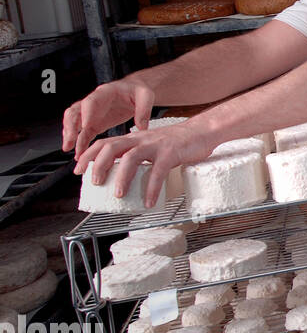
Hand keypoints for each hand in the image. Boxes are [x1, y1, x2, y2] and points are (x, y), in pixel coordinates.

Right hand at [62, 79, 155, 159]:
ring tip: (69, 149)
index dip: (86, 114)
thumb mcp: (146, 95)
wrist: (134, 91)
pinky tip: (79, 154)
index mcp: (105, 93)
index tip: (85, 126)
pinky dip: (80, 143)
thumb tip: (142, 127)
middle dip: (70, 126)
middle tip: (70, 141)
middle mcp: (93, 102)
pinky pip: (83, 133)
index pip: (90, 102)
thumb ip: (144, 110)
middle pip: (74, 112)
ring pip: (73, 123)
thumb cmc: (138, 91)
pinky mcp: (94, 123)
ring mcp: (92, 113)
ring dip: (70, 136)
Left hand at [74, 123, 215, 208]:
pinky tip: (149, 201)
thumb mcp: (152, 144)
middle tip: (95, 183)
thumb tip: (125, 173)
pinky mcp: (171, 153)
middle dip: (99, 166)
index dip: (88, 155)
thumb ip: (138, 154)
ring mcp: (156, 145)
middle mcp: (141, 139)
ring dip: (122, 178)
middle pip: (112, 148)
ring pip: (131, 158)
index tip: (78, 169)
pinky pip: (157, 172)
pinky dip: (151, 188)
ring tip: (119, 195)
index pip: (104, 142)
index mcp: (135, 138)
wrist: (202, 131)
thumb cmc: (178, 141)